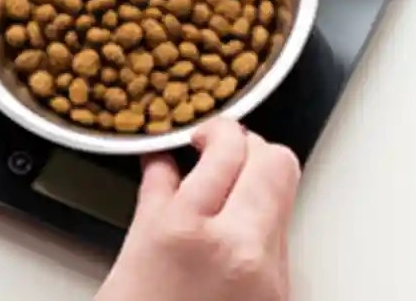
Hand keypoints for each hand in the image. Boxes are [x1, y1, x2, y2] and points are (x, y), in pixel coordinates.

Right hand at [96, 119, 301, 300]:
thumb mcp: (130, 264)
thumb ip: (156, 203)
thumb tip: (163, 166)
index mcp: (184, 233)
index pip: (225, 149)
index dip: (217, 131)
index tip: (203, 134)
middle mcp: (236, 245)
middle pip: (272, 159)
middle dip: (249, 147)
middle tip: (222, 153)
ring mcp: (267, 271)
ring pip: (285, 192)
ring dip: (259, 180)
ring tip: (229, 190)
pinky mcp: (282, 291)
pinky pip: (281, 234)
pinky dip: (261, 221)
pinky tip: (235, 229)